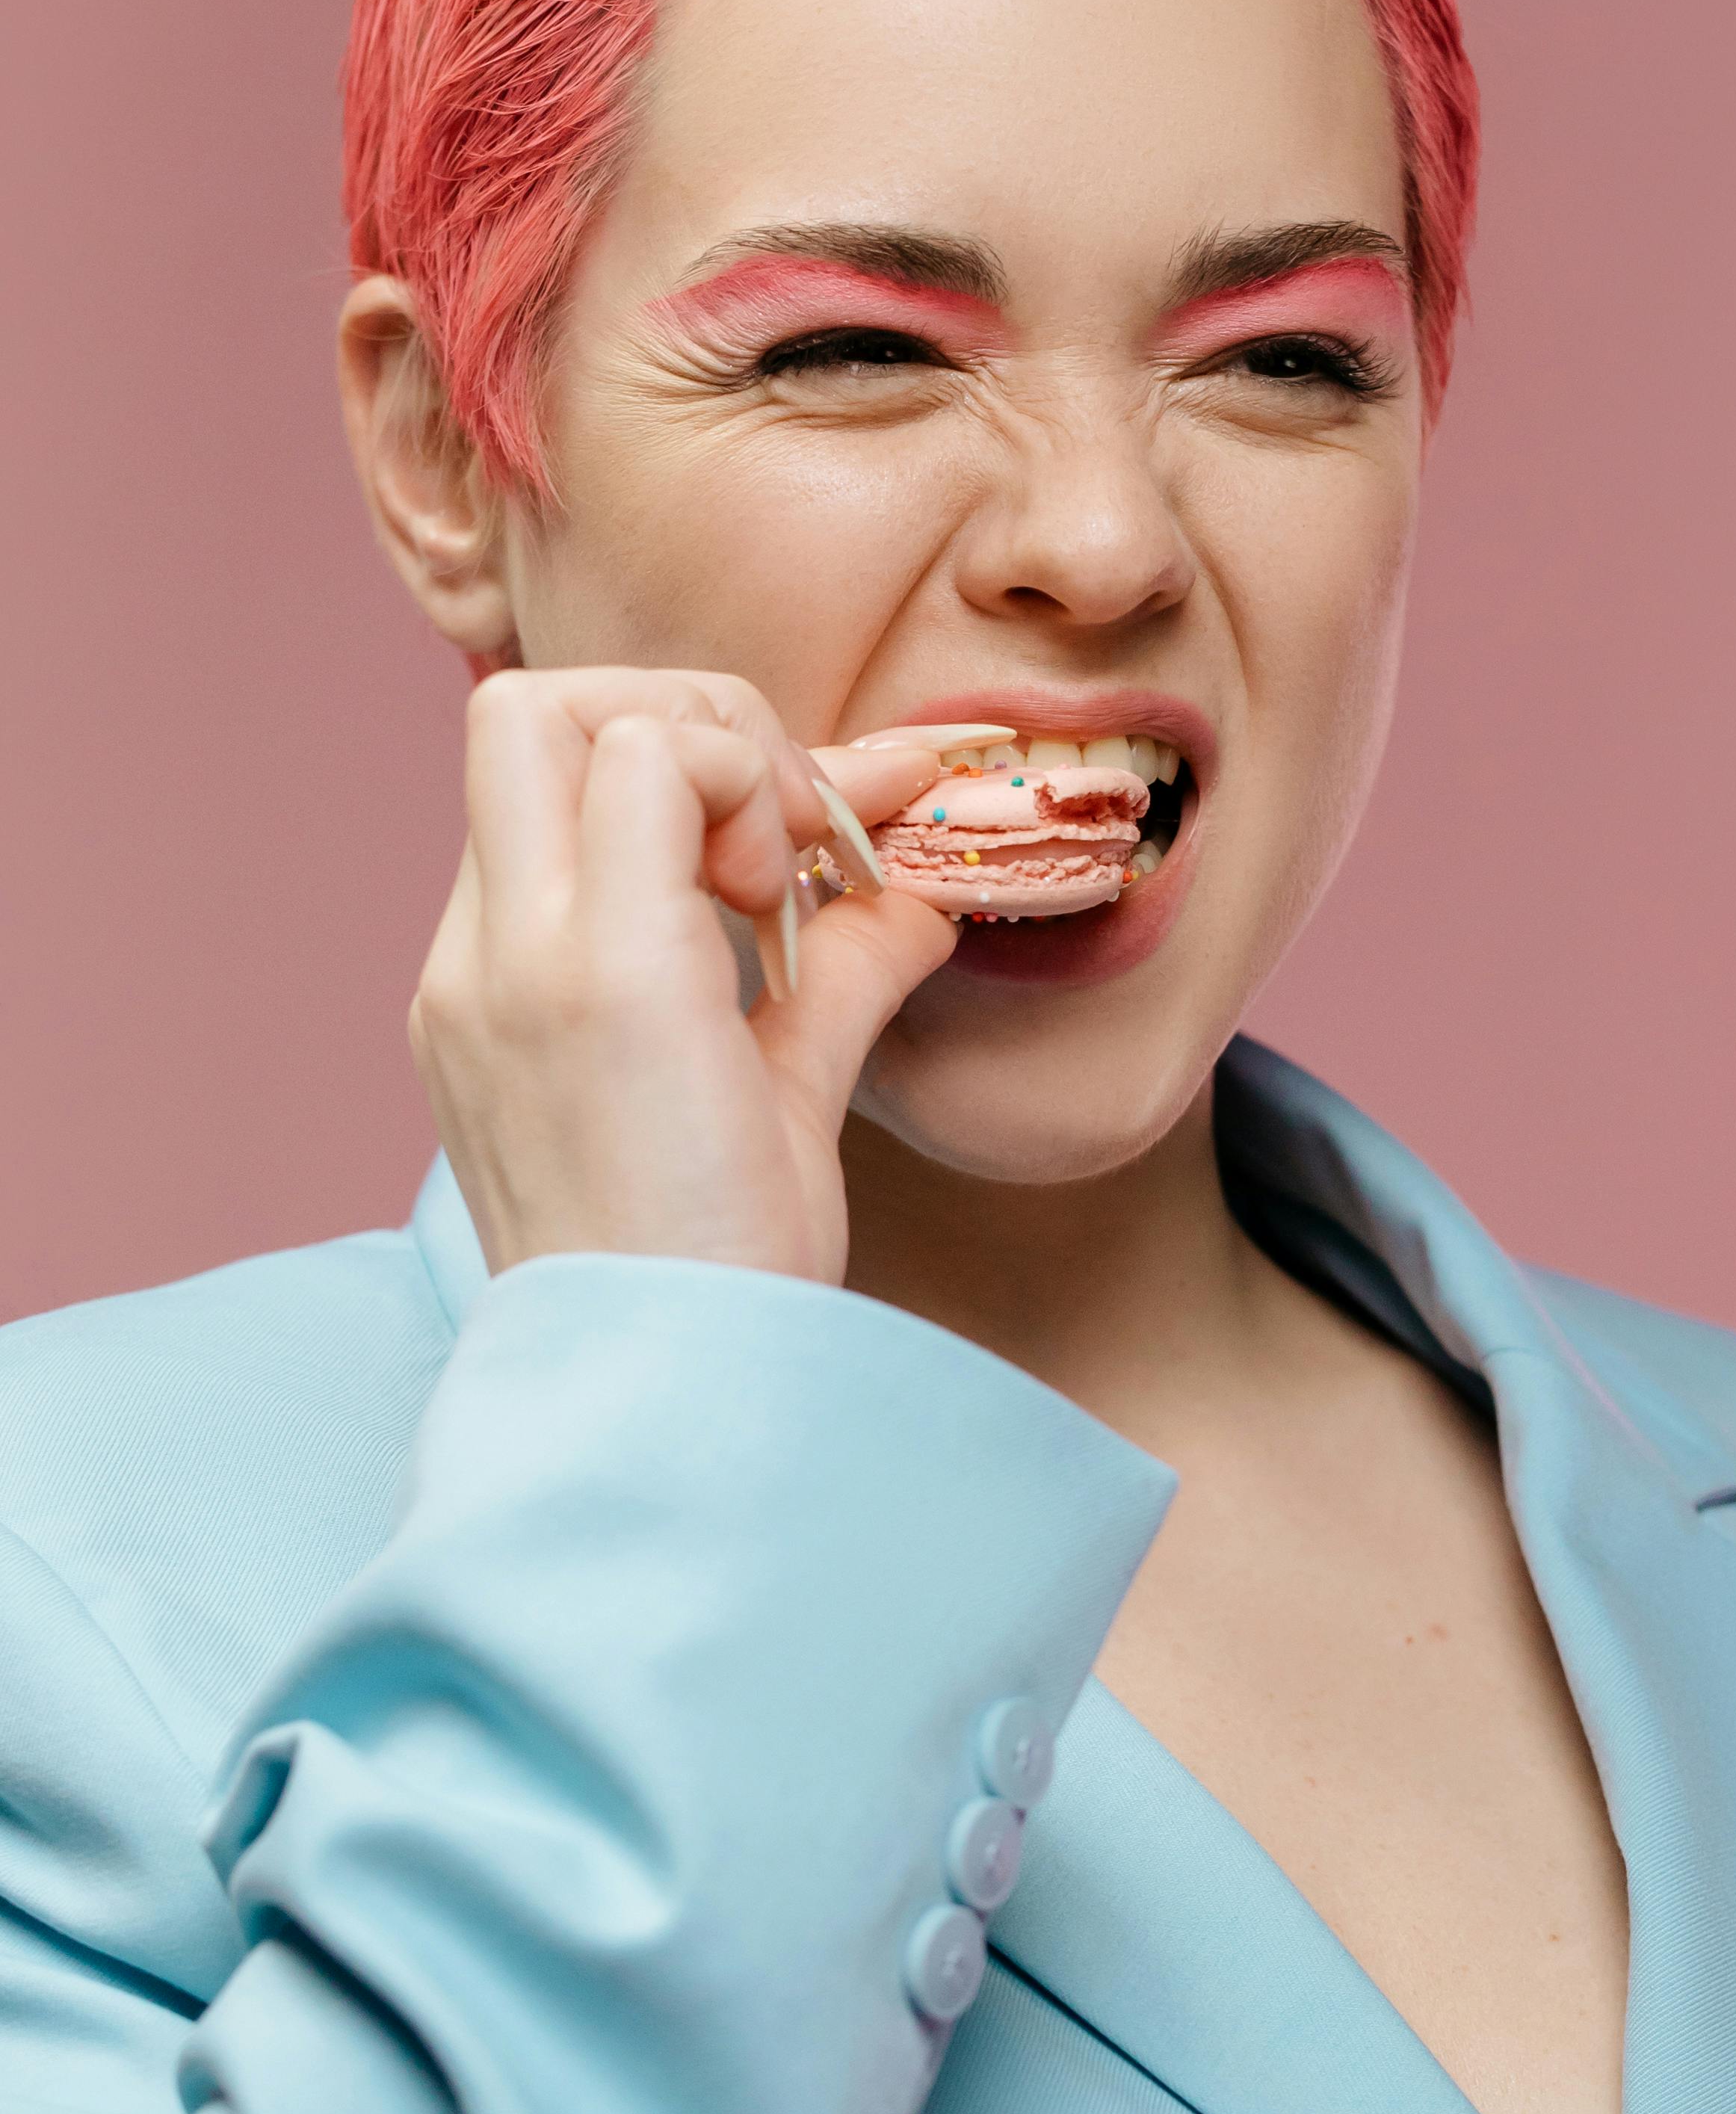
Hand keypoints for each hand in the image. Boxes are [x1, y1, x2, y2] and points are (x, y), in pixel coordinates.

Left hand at [411, 666, 952, 1282]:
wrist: (633, 1401)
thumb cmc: (733, 1273)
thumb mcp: (810, 1104)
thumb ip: (856, 964)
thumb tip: (911, 895)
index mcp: (606, 975)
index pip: (646, 744)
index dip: (747, 769)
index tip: (793, 873)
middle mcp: (504, 965)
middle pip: (531, 712)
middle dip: (659, 722)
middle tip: (745, 826)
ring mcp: (457, 991)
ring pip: (505, 776)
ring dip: (620, 783)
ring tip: (711, 881)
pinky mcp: (446, 1024)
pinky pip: (502, 870)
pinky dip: (589, 858)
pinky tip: (666, 941)